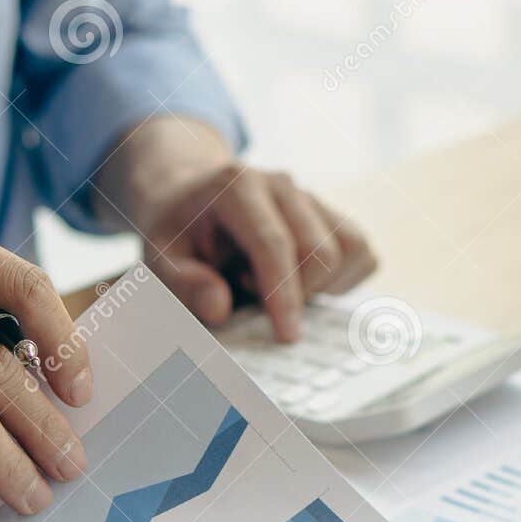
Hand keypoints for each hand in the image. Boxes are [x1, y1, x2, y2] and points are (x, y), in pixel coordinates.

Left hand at [139, 162, 376, 340]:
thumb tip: (220, 308)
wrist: (191, 199)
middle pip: (320, 251)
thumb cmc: (179, 233)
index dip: (284, 294)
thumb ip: (182, 284)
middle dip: (298, 294)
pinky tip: (305, 284)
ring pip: (350, 249)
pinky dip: (343, 279)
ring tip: (278, 288)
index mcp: (237, 187)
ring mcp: (311, 196)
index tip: (287, 336)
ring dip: (323, 286)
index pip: (274, 244)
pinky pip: (361, 251)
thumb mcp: (158, 258)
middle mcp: (281, 185)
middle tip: (253, 299)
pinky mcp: (330, 214)